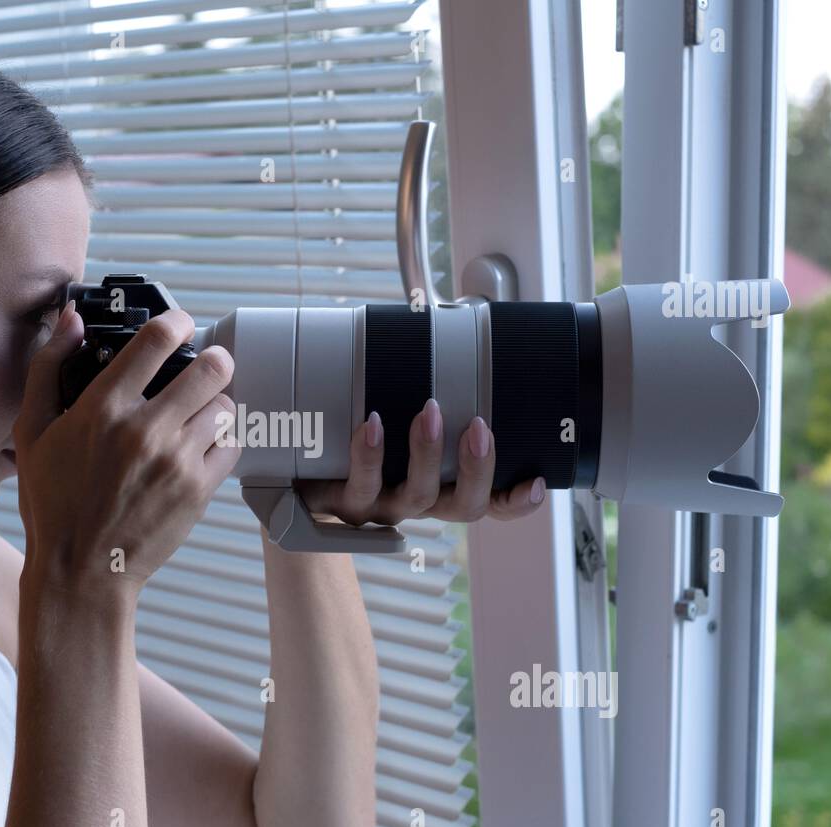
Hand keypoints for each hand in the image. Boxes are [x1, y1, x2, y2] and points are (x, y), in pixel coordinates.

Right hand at [12, 301, 240, 601]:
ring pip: (225, 406)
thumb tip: (72, 321)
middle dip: (214, 360)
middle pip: (211, 368)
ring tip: (200, 413)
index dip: (176, 322)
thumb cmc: (53, 503)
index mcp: (103, 408)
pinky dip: (224, 439)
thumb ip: (48, 367)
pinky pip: (232, 444)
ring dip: (216, 403)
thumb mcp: (32, 431)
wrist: (81, 570)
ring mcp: (177, 461)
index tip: (181, 324)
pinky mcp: (199, 489)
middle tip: (208, 365)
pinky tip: (203, 444)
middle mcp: (144, 429)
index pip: (156, 341)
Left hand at [295, 399, 545, 526]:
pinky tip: (370, 423)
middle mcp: (419, 501)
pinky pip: (359, 486)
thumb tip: (461, 316)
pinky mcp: (342, 501)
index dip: (516, 501)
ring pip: (416, 496)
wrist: (295, 466)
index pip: (490, 500)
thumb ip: (435, 375)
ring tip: (428, 413)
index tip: (535, 480)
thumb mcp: (401, 402)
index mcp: (444, 486)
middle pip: (464, 505)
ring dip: (426, 454)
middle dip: (478, 468)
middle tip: (478, 426)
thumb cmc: (359, 428)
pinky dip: (368, 455)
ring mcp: (382, 505)